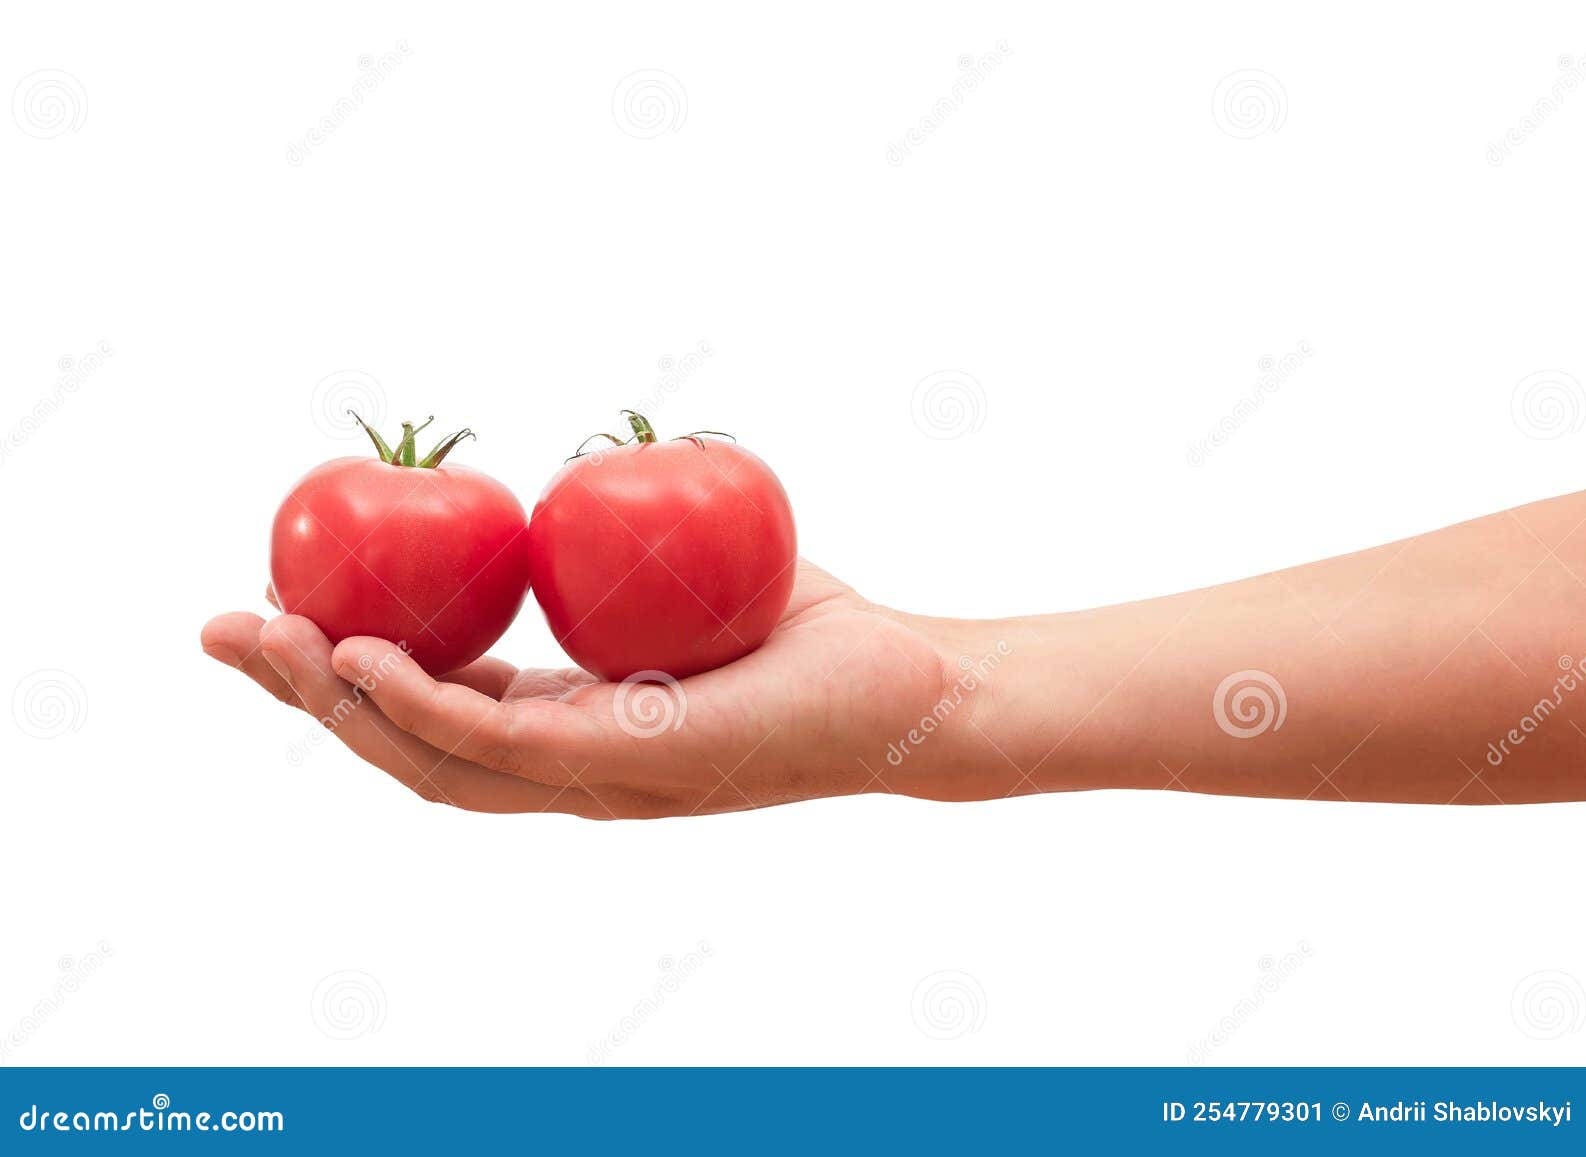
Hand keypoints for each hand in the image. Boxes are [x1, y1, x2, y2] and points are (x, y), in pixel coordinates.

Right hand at [201, 562, 986, 816]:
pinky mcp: (635, 768)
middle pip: (405, 745)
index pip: (435, 713)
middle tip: (220, 628)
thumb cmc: (809, 631)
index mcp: (575, 732)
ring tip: (263, 639)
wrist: (913, 688)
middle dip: (303, 693)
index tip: (278, 610)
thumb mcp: (680, 587)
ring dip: (334, 702)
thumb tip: (555, 488)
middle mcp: (572, 772)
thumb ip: (613, 558)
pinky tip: (365, 659)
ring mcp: (599, 781)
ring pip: (432, 757)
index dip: (345, 672)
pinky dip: (425, 703)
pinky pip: (505, 743)